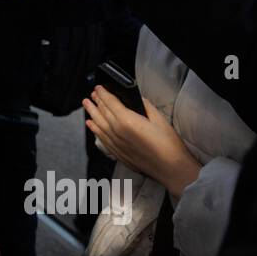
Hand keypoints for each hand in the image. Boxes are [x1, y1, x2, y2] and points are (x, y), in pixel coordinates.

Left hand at [83, 87, 200, 199]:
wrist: (170, 168)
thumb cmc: (167, 144)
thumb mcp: (158, 118)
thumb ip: (144, 105)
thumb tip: (135, 99)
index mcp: (126, 121)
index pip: (110, 102)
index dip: (103, 93)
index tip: (98, 87)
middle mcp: (117, 131)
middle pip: (103, 112)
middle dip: (96, 101)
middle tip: (92, 94)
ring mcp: (115, 143)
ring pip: (99, 124)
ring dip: (92, 113)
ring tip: (86, 104)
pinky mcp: (117, 153)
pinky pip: (101, 138)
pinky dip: (94, 129)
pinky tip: (90, 124)